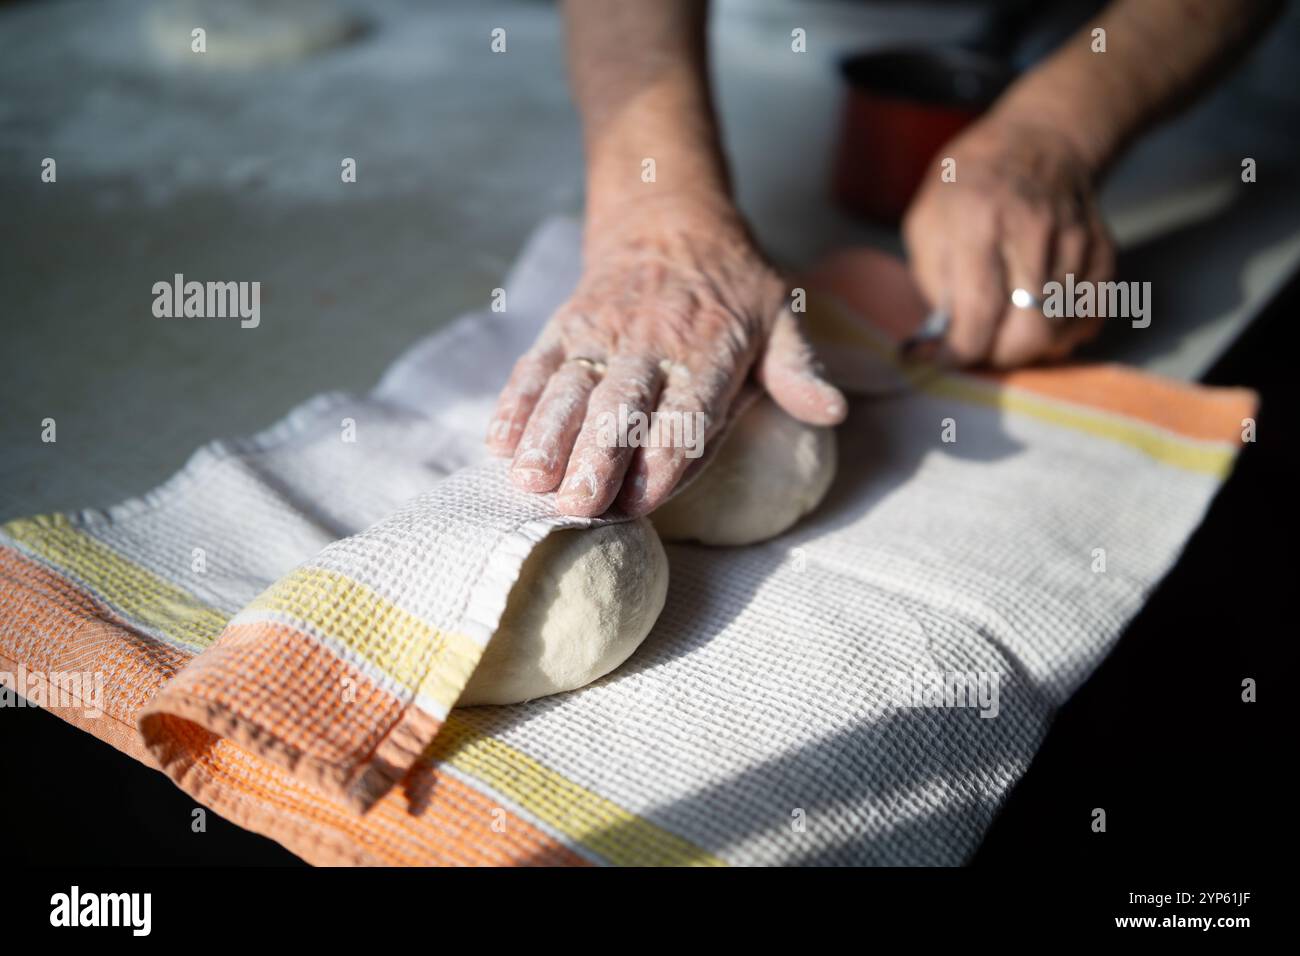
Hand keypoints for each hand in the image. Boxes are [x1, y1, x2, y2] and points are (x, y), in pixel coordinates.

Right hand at [487, 195, 846, 516]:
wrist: (667, 218)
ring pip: (570, 388)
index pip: (688, 409)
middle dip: (597, 456)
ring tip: (528, 481)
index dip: (666, 454)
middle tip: (577, 505)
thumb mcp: (781, 315)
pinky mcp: (565, 327)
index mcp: (710, 348)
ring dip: (547, 436)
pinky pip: (537, 365)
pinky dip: (515, 402)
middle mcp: (652, 343)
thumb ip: (798, 369)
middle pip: (620, 406)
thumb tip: (833, 411)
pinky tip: (499, 443)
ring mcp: (602, 334)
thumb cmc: (733, 286)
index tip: (644, 497)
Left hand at [902, 118, 1114, 366]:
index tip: (944, 361)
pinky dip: (1064, 333)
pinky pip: (1090, 316)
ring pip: (1062, 330)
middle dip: (999, 357)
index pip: (980, 308)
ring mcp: (1077, 240)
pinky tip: (1039, 319)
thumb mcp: (926, 221)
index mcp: (979, 221)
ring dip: (1029, 347)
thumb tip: (942, 339)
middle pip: (1031, 329)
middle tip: (979, 350)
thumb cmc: (968, 186)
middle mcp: (1034, 230)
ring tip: (1005, 331)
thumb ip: (932, 281)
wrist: (1039, 140)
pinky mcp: (1105, 251)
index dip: (961, 350)